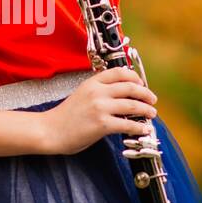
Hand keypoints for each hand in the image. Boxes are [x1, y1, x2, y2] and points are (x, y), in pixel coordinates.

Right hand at [34, 66, 157, 154]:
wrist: (49, 130)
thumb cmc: (65, 116)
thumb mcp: (81, 95)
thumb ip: (99, 92)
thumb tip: (121, 97)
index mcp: (92, 83)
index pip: (119, 72)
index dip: (135, 77)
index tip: (142, 84)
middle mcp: (97, 92)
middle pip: (130, 87)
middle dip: (145, 93)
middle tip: (152, 100)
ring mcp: (100, 107)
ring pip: (132, 105)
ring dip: (146, 110)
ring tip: (152, 114)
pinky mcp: (102, 124)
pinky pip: (127, 124)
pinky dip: (139, 127)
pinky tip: (143, 129)